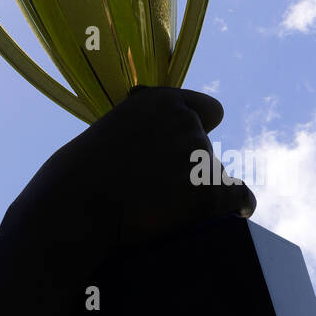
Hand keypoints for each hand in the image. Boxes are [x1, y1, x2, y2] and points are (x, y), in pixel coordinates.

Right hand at [4, 86, 256, 300]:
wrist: (75, 205)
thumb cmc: (77, 178)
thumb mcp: (109, 136)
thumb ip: (143, 134)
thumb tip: (165, 153)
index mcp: (160, 101)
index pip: (208, 110)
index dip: (202, 128)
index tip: (197, 142)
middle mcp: (186, 122)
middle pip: (206, 149)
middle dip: (190, 168)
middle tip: (157, 191)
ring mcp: (199, 154)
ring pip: (215, 175)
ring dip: (198, 191)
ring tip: (162, 209)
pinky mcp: (207, 189)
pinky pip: (239, 196)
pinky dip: (238, 205)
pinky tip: (236, 213)